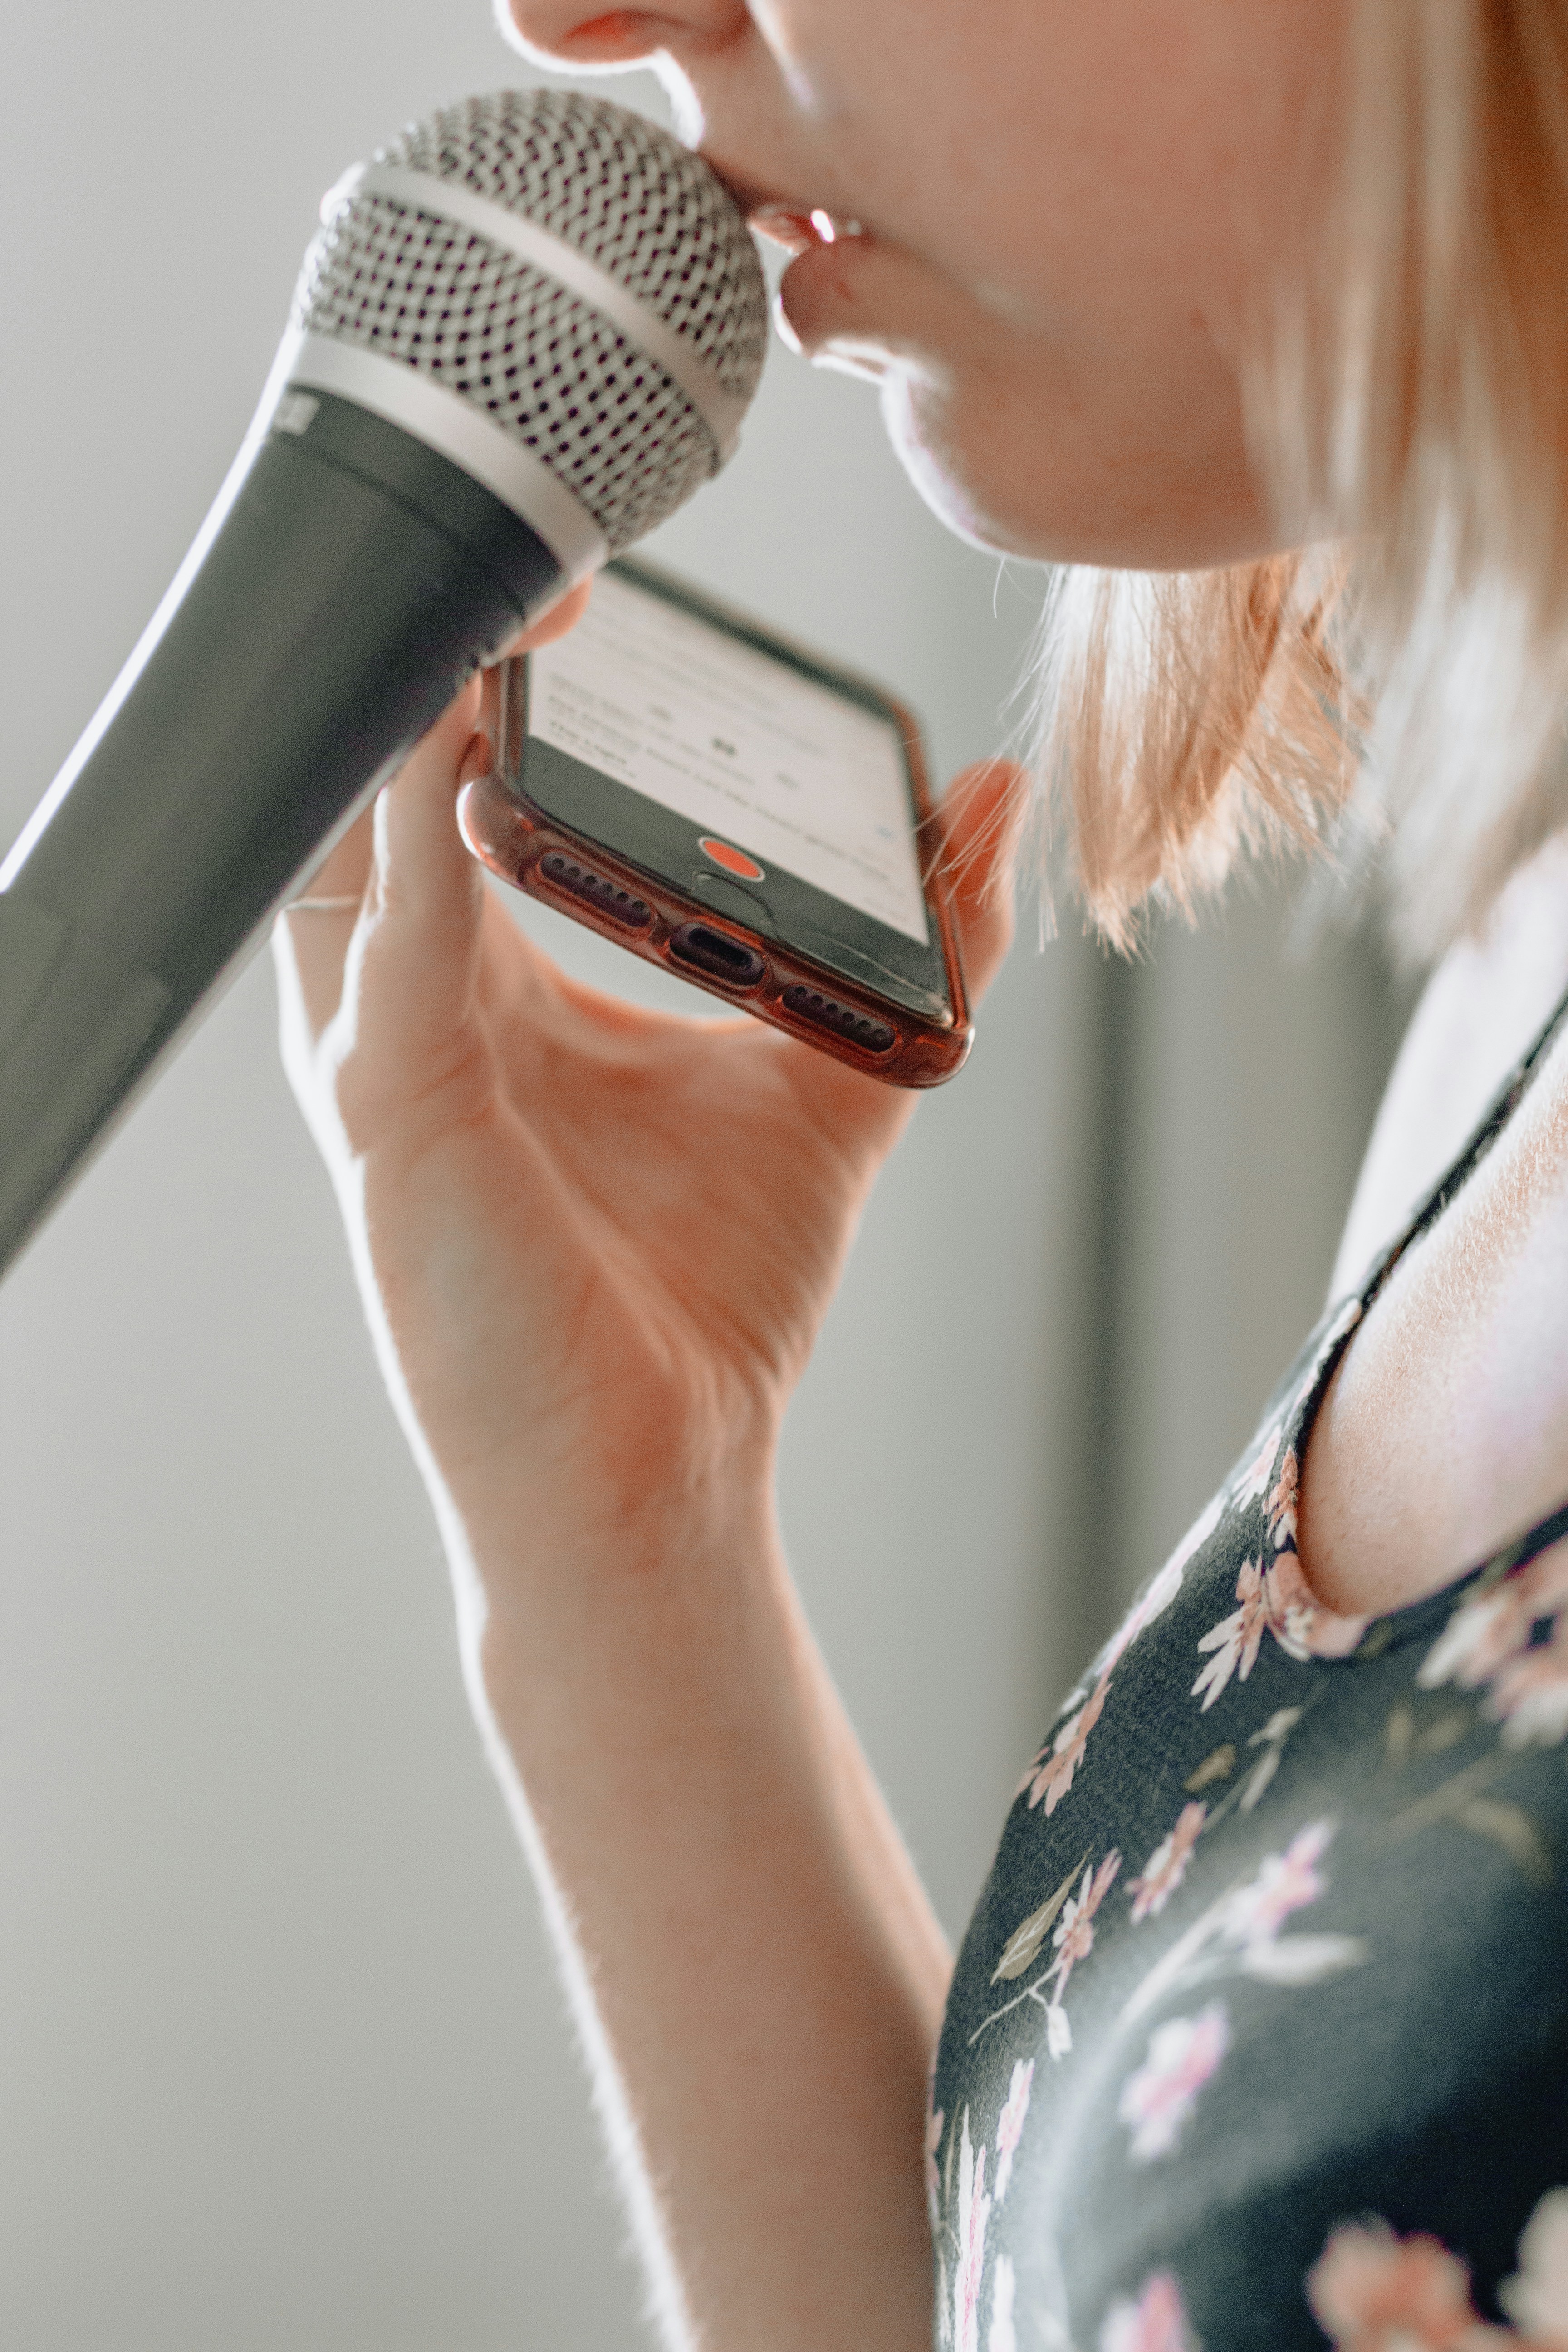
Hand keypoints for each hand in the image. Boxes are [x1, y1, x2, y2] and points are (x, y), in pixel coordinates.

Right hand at [274, 589, 1024, 1583]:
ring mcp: (387, 1061)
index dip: (509, 693)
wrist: (660, 1473)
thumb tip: (997, 800)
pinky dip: (417, 837)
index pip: (471, 804)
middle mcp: (423, 1012)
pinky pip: (387, 942)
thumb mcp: (831, 1078)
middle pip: (391, 800)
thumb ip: (918, 941)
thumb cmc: (710, 1297)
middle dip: (449, 676)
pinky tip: (463, 744)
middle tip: (542, 561)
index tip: (591, 595)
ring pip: (355, 846)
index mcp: (500, 995)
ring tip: (495, 606)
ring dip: (413, 723)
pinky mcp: (392, 1118)